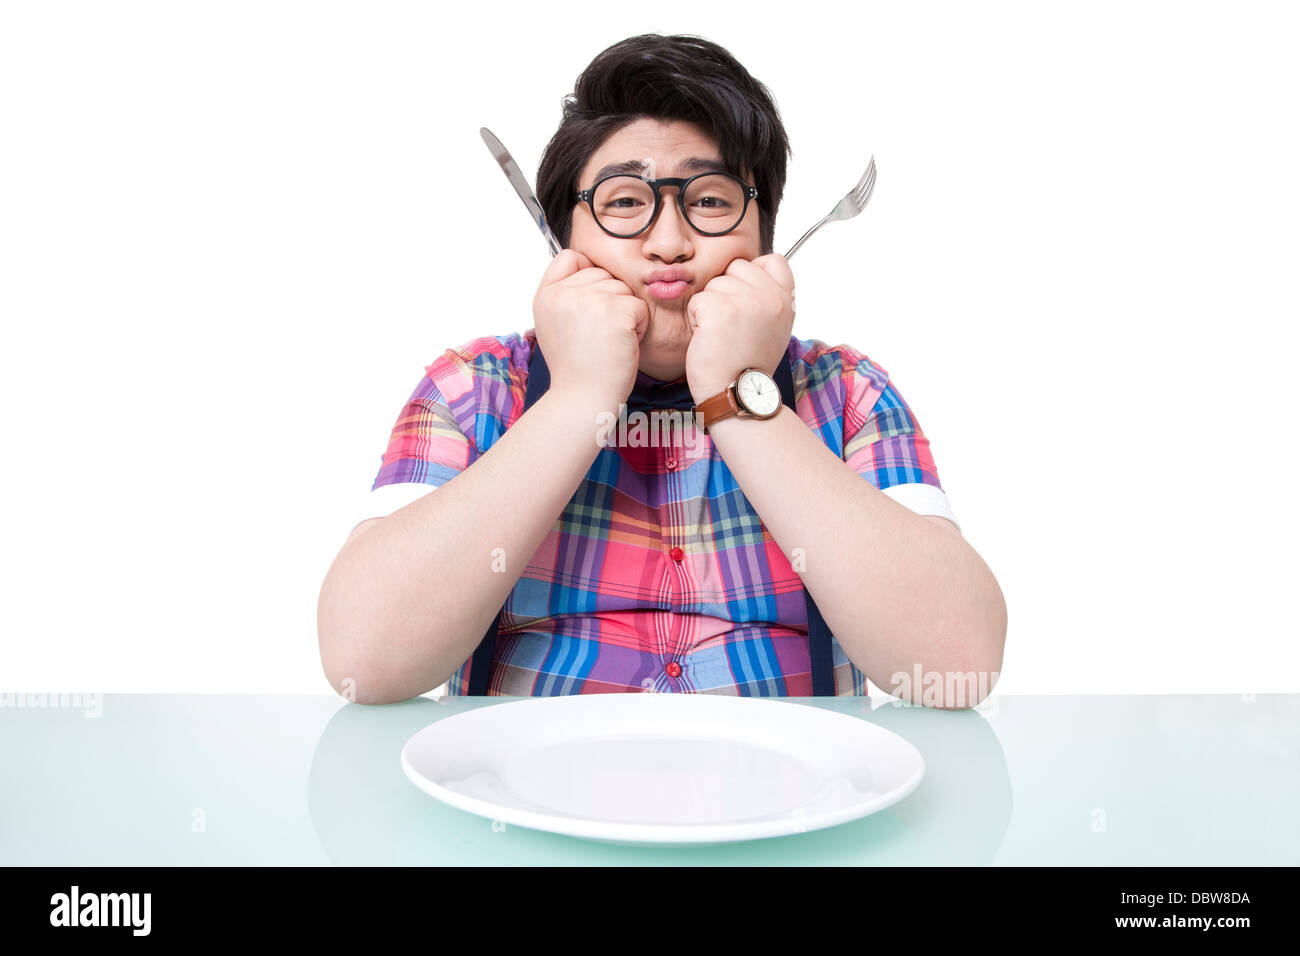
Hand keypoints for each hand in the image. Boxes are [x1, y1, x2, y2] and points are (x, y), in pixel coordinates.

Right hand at [532, 250, 648, 410]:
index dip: (587, 274)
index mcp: (545, 295)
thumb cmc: (576, 368)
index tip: (589, 305)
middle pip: (603, 273)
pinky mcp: (615, 311)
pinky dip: (639, 326)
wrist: (583, 400)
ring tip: (609, 341)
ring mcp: (588, 300)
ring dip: (625, 314)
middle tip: (598, 334)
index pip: (570, 257)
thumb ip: (564, 294)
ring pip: (623, 289)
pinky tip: (622, 345)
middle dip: (610, 300)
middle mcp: (562, 294)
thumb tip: (587, 266)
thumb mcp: (554, 324)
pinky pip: (639, 306)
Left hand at [684, 254, 795, 404]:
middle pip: (735, 267)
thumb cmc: (748, 365)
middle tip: (731, 326)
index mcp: (786, 299)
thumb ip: (767, 297)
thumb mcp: (773, 326)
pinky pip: (697, 300)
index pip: (772, 259)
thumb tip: (750, 269)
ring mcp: (746, 301)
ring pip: (713, 284)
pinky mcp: (719, 309)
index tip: (747, 300)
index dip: (753, 274)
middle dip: (727, 292)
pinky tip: (709, 340)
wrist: (736, 395)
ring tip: (721, 336)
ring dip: (710, 308)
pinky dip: (696, 320)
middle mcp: (770, 296)